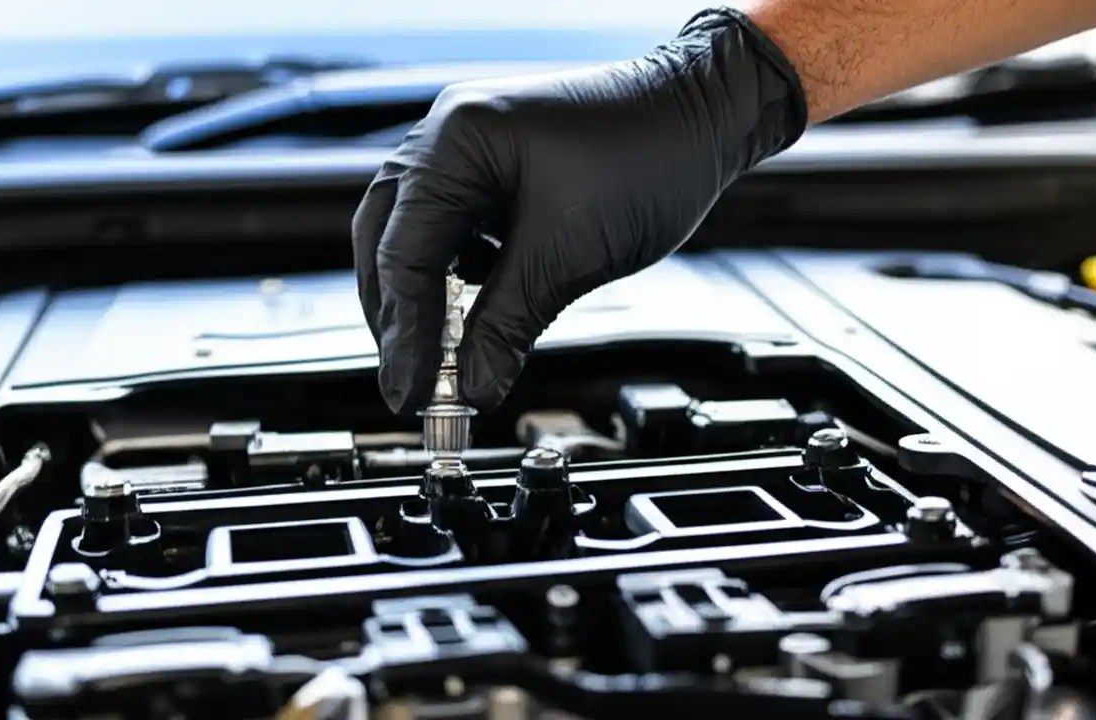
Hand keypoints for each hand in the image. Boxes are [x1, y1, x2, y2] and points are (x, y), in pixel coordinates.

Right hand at [352, 7, 805, 414]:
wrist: (707, 114)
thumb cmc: (653, 153)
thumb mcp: (572, 253)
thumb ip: (509, 323)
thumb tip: (473, 384)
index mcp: (457, 140)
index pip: (403, 252)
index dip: (406, 333)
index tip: (414, 390)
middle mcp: (450, 138)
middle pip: (388, 242)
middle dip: (398, 318)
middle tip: (414, 384)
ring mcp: (471, 152)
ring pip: (416, 239)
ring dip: (423, 302)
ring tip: (438, 361)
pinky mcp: (497, 173)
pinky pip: (455, 232)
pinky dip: (455, 281)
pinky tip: (469, 316)